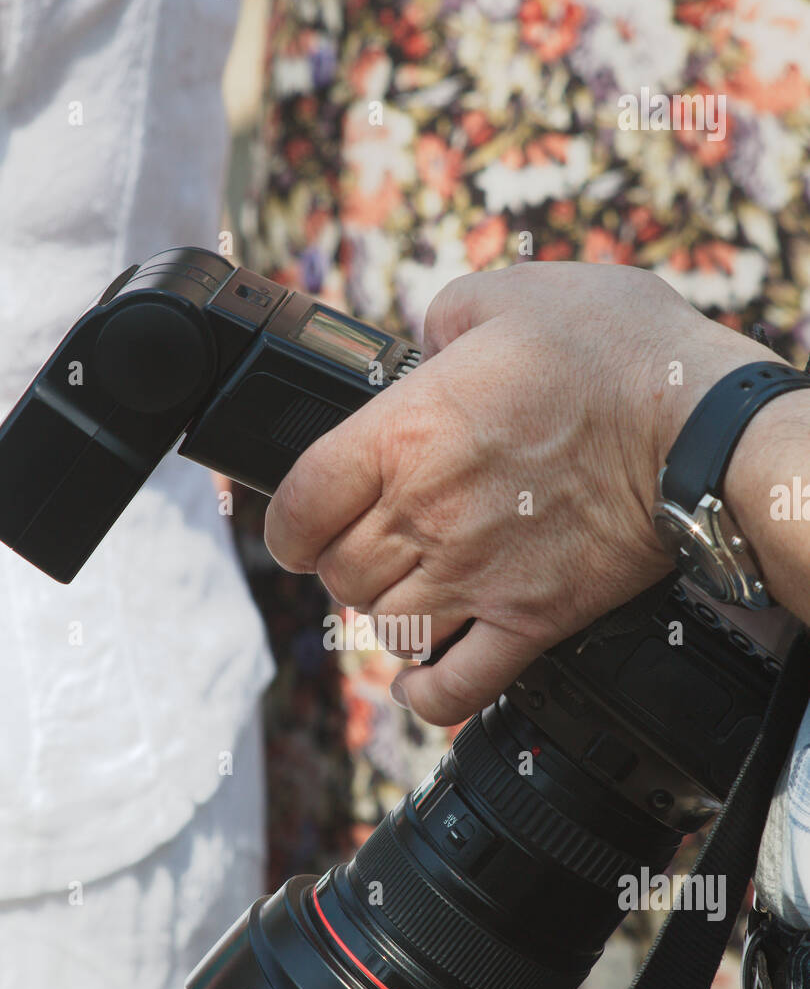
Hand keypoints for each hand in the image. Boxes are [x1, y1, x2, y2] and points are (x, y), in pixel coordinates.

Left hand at [264, 262, 785, 724]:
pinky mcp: (530, 620)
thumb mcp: (509, 294)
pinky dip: (426, 693)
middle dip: (341, 564)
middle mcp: (427, 515)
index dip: (286, 525)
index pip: (298, 507)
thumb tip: (420, 345)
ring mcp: (476, 576)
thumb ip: (441, 320)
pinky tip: (419, 677)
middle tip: (366, 547)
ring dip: (383, 616)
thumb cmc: (616, 351)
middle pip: (339, 575)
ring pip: (385, 631)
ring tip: (404, 594)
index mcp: (405, 434)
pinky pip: (455, 687)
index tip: (298, 526)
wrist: (702, 427)